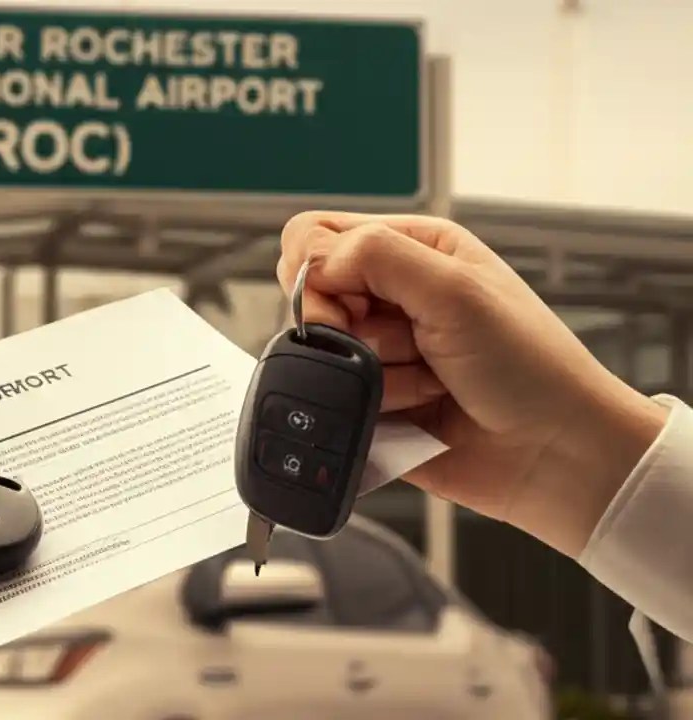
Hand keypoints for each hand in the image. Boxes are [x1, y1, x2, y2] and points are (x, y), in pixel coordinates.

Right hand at [277, 212, 666, 555]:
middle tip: (404, 342)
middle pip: (310, 298)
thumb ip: (374, 255)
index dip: (317, 270)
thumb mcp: (455, 288)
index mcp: (413, 248)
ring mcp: (381, 351)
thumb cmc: (531, 366)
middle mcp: (392, 295)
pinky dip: (372, 409)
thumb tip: (309, 262)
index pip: (315, 236)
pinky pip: (333, 401)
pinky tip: (422, 408)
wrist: (556, 454)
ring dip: (377, 375)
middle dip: (349, 328)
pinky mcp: (373, 401)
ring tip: (432, 382)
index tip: (352, 302)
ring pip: (321, 355)